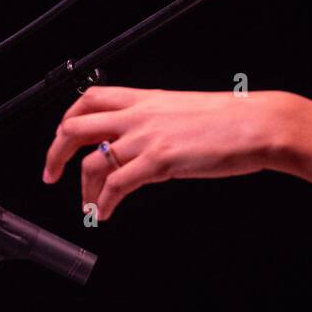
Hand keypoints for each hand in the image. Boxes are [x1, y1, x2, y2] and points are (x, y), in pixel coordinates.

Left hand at [40, 85, 299, 219]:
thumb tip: (145, 143)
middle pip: (75, 127)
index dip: (67, 120)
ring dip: (82, 189)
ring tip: (87, 205)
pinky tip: (105, 212)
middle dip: (55, 153)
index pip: (89, 99)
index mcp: (146, 99)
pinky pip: (115, 185)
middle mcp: (139, 115)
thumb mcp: (187, 111)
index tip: (63, 140)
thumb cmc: (234, 121)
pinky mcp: (158, 161)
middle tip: (52, 173)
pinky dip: (102, 202)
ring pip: (90, 161)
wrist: (258, 125)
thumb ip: (159, 123)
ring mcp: (146, 138)